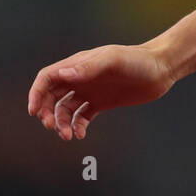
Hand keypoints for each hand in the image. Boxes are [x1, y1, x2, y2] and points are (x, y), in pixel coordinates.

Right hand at [27, 43, 175, 140]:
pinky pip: (82, 117)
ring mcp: (91, 91)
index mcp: (78, 64)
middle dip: (46, 112)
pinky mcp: (102, 103)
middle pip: (51, 96)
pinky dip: (77, 126)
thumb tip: (63, 74)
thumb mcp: (113, 60)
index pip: (48, 78)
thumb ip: (89, 67)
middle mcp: (81, 77)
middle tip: (51, 126)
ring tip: (68, 135)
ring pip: (65, 109)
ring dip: (61, 123)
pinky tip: (80, 134)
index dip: (36, 93)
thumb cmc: (137, 60)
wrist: (162, 68)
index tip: (34, 111)